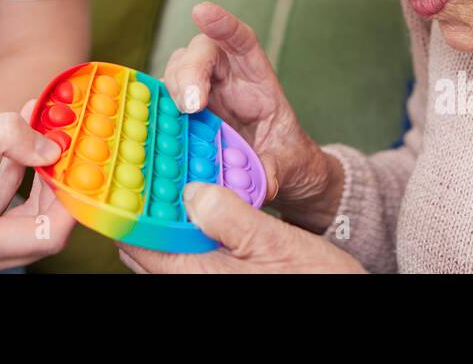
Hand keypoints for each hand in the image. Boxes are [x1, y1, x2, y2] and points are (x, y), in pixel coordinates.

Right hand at [0, 100, 74, 272]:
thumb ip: (8, 136)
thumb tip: (53, 146)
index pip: (47, 237)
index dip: (70, 199)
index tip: (78, 158)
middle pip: (38, 234)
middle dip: (55, 185)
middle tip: (62, 139)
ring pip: (19, 226)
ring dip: (34, 181)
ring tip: (38, 127)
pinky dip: (10, 186)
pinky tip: (13, 143)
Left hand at [118, 181, 363, 272]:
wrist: (347, 304)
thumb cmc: (313, 280)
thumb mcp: (274, 241)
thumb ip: (229, 215)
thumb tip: (191, 192)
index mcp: (196, 275)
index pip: (137, 242)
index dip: (127, 206)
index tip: (124, 172)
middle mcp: (193, 282)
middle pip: (147, 245)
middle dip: (147, 208)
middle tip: (155, 168)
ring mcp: (205, 282)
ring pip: (169, 248)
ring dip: (170, 216)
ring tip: (181, 179)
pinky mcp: (220, 280)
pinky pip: (190, 253)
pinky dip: (190, 229)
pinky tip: (208, 205)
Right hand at [162, 2, 339, 226]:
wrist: (275, 171)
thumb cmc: (284, 156)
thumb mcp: (288, 163)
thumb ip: (275, 168)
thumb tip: (263, 180)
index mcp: (257, 78)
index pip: (241, 40)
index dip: (222, 24)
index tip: (201, 11)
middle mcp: (227, 77)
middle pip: (201, 53)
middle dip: (191, 71)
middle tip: (191, 104)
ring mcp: (203, 92)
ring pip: (178, 71)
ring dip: (174, 88)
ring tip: (181, 115)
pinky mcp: (184, 112)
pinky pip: (165, 100)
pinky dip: (158, 108)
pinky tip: (158, 124)